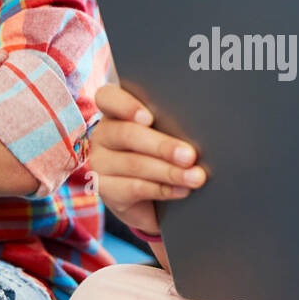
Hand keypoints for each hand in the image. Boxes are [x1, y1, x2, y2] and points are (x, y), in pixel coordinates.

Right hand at [89, 84, 206, 234]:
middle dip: (163, 146)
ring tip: (195, 177)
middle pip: (127, 134)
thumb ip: (172, 126)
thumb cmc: (163, 155)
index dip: (126, 106)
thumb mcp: (166, 135)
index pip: (108, 97)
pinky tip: (182, 190)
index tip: (149, 118)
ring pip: (134, 164)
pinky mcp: (104, 189)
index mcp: (115, 111)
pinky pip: (133, 188)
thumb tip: (199, 129)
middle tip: (190, 156)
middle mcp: (103, 134)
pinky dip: (162, 189)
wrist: (151, 201)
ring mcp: (99, 162)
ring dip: (169, 171)